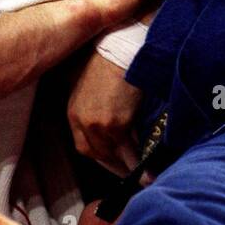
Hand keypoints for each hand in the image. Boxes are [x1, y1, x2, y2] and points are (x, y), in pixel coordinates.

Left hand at [67, 52, 143, 175]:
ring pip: (115, 156)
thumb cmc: (107, 58)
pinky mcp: (118, 123)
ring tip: (146, 177)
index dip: (102, 158)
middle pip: (99, 156)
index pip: (85, 147)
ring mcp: (100, 125)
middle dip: (116, 168)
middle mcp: (83, 123)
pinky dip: (140, 161)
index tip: (116, 164)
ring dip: (130, 169)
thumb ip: (91, 104)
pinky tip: (150, 167)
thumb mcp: (87, 82)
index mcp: (73, 113)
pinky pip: (130, 150)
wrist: (120, 47)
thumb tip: (106, 116)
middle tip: (132, 174)